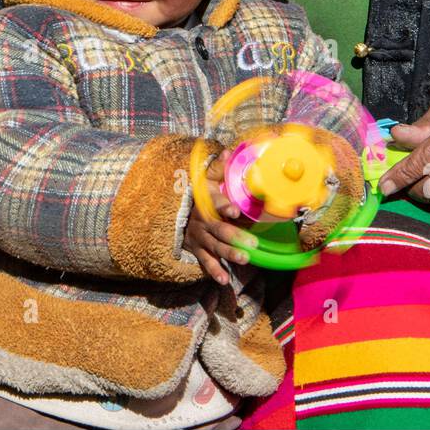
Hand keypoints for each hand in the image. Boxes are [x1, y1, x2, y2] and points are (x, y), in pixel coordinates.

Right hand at [183, 149, 258, 285]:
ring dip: (228, 254)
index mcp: (205, 201)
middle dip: (234, 235)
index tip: (236, 211)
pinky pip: (205, 261)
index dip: (224, 206)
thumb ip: (217, 167)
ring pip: (214, 246)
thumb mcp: (205, 179)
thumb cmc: (200, 196)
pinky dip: (214, 271)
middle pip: (217, 228)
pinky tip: (225, 280)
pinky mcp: (197, 249)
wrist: (176, 215)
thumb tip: (228, 150)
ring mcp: (198, 236)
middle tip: (253, 243)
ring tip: (244, 260)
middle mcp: (201, 220)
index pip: (215, 203)